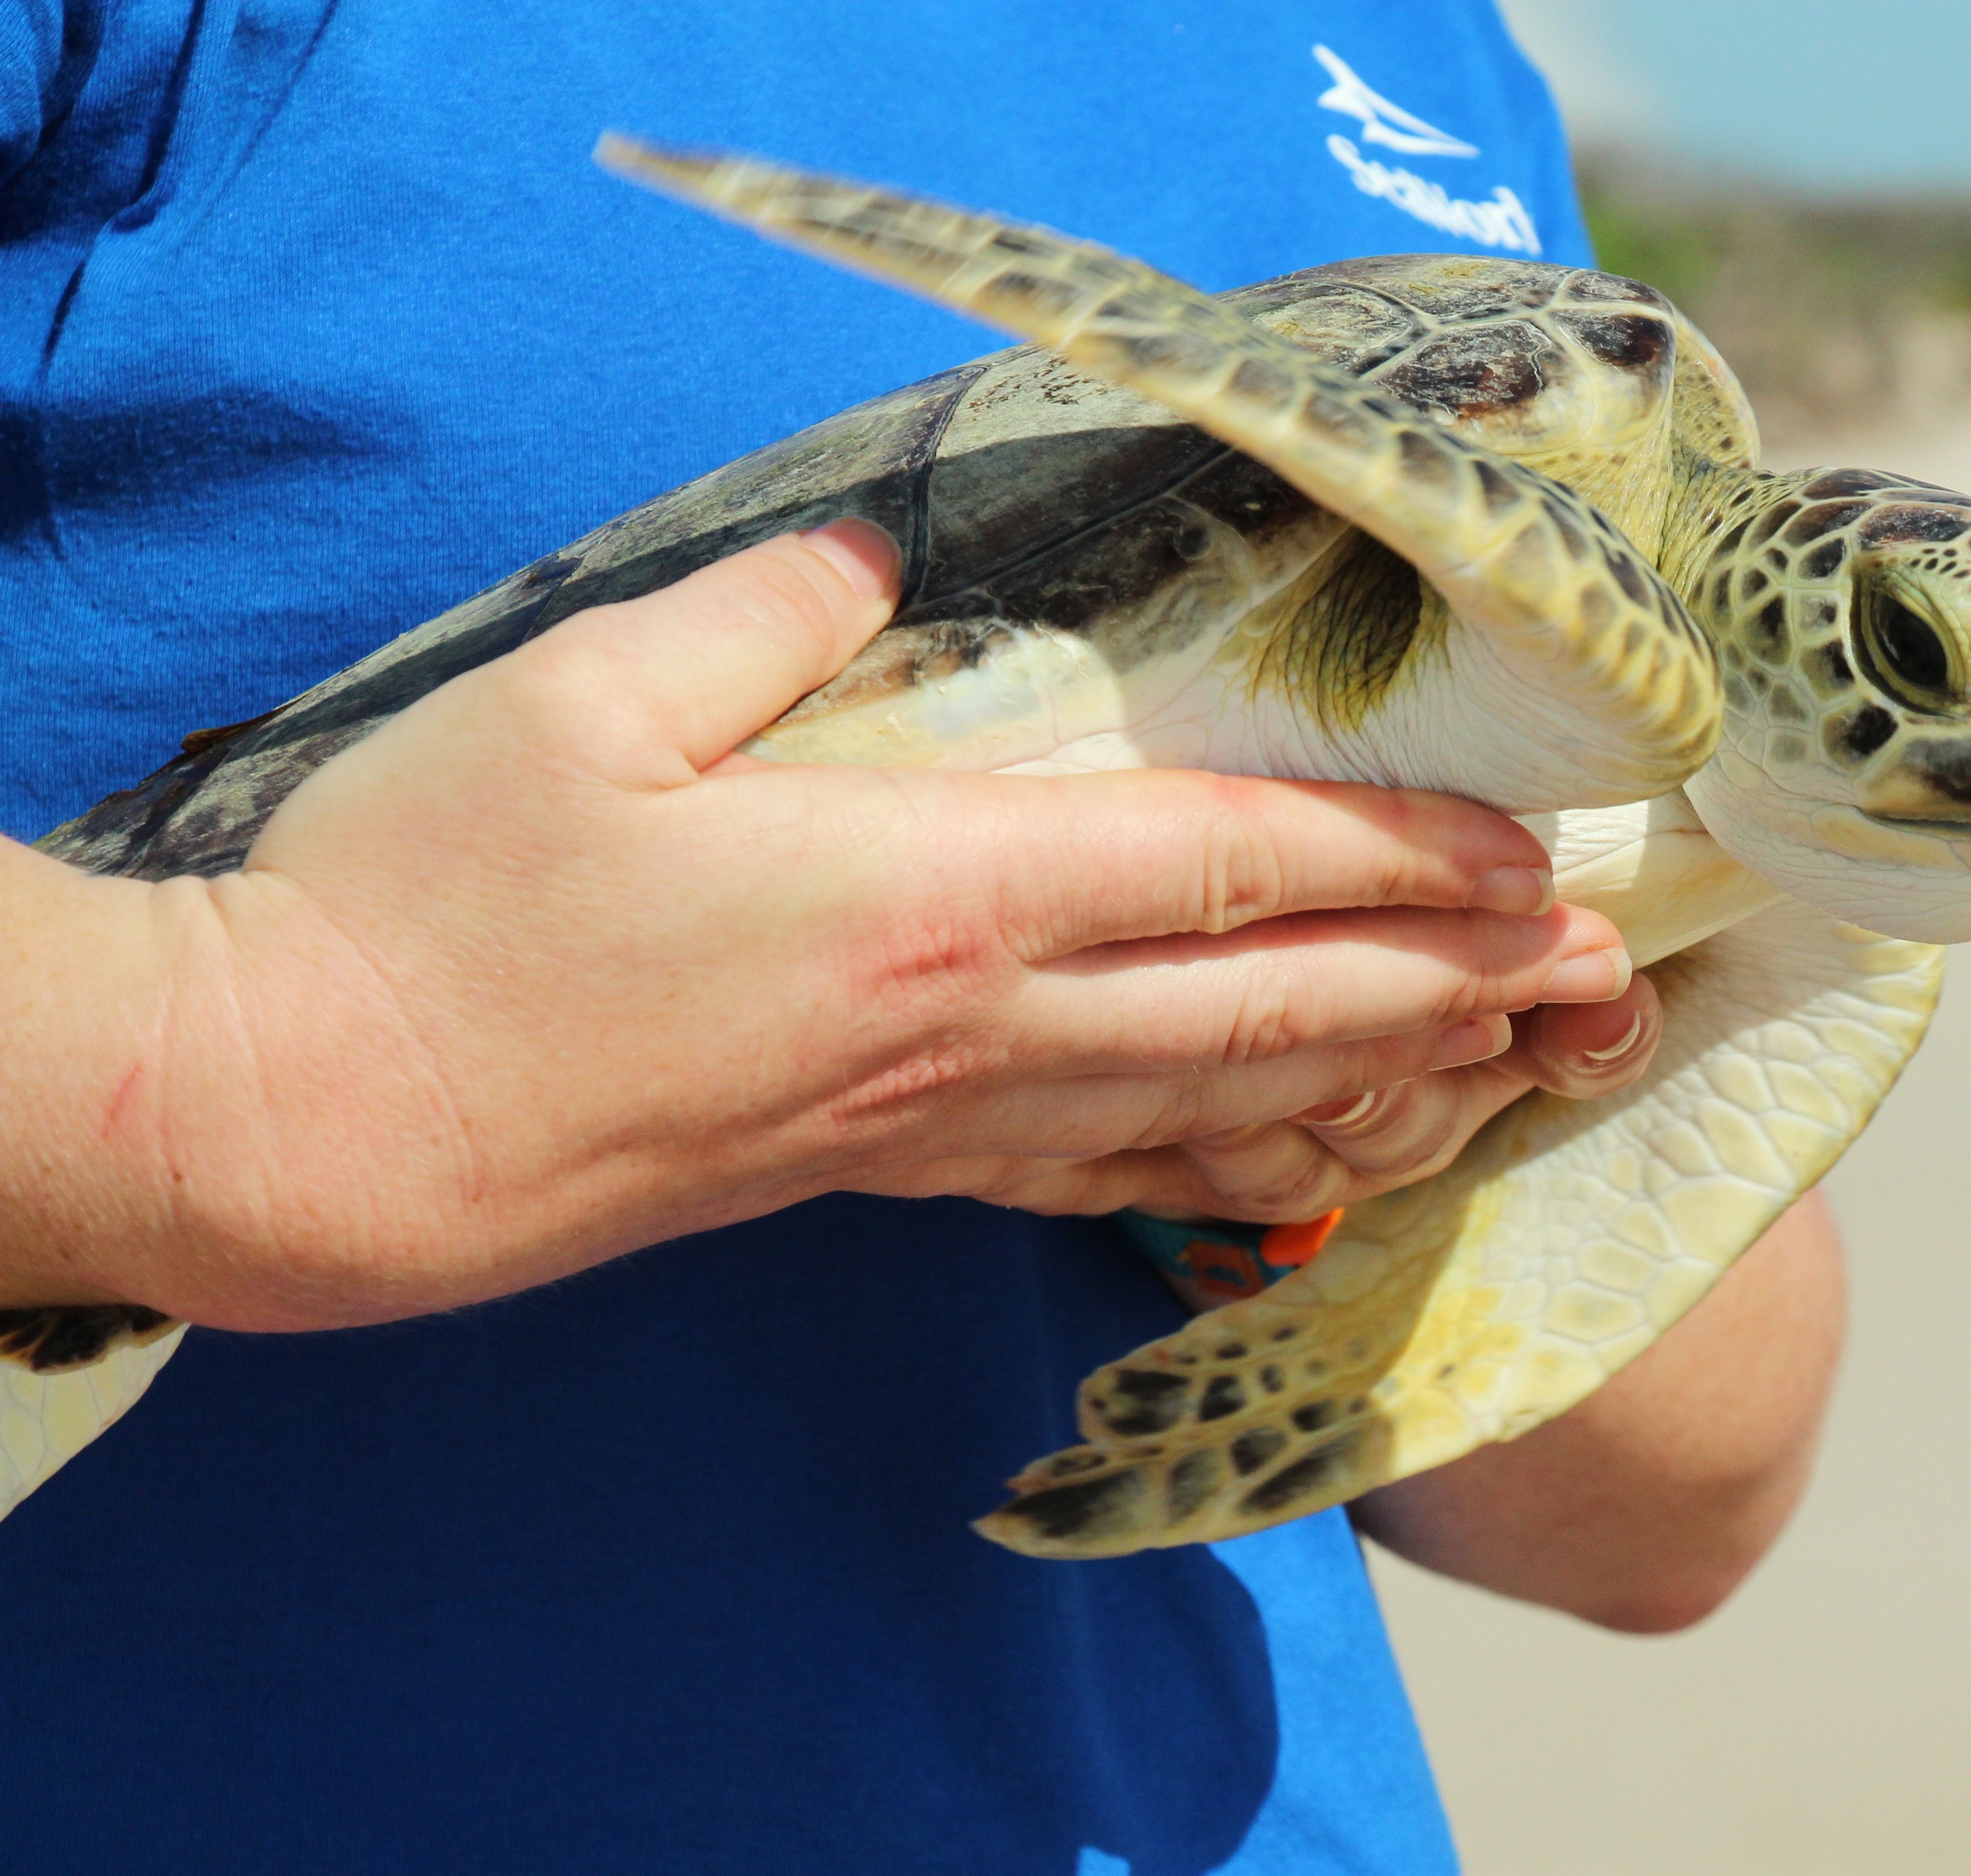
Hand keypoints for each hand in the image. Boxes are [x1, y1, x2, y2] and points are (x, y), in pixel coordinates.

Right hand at [0, 522, 1621, 1331]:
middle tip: (1600, 978)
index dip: (1400, 860)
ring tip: (1510, 1070)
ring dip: (1382, 1092)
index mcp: (924, 891)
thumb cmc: (438, 905)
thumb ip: (758, 622)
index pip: (1226, 871)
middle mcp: (968, 1026)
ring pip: (1216, 1120)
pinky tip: (1299, 1163)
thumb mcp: (578, 705)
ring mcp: (935, 1120)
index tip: (1534, 859)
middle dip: (1456, 991)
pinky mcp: (884, 1174)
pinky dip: (1232, 1171)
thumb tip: (874, 565)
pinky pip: (1107, 1181)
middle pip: (1272, 1016)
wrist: (336, 1127)